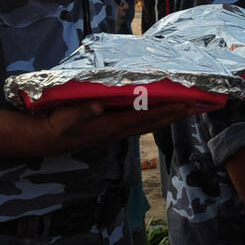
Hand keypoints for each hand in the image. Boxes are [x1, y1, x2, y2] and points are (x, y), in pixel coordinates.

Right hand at [44, 101, 192, 150]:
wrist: (50, 138)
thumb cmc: (59, 124)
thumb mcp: (67, 117)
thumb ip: (83, 112)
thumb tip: (99, 107)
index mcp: (112, 125)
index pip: (144, 118)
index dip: (164, 112)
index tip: (182, 105)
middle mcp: (119, 130)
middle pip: (152, 123)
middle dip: (173, 115)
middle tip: (193, 106)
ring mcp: (118, 131)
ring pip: (149, 125)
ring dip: (167, 117)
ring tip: (185, 109)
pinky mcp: (114, 129)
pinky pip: (140, 124)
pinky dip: (155, 118)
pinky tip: (162, 113)